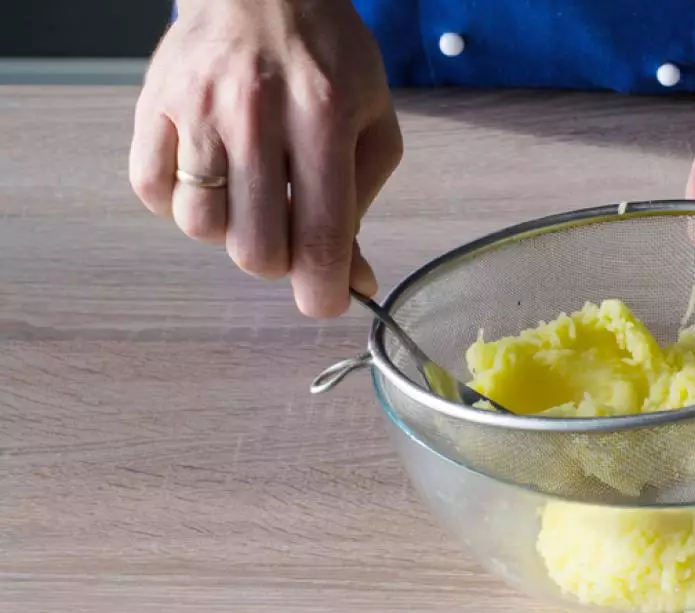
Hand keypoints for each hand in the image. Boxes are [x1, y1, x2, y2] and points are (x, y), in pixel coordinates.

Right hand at [129, 0, 402, 317]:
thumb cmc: (328, 58)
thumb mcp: (372, 122)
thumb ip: (363, 203)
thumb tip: (354, 280)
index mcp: (324, 118)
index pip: (320, 235)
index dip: (323, 291)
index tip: (325, 302)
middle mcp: (255, 115)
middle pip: (253, 247)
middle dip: (278, 262)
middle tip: (289, 233)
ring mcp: (196, 109)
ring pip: (199, 227)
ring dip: (229, 231)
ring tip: (249, 195)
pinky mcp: (152, 105)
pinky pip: (153, 193)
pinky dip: (181, 202)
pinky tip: (211, 177)